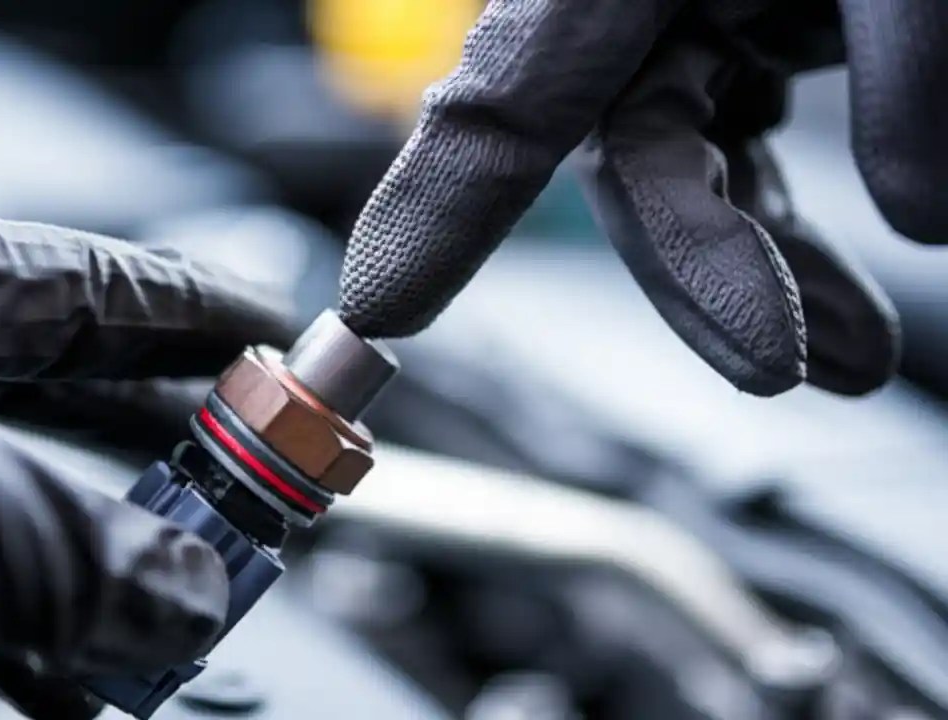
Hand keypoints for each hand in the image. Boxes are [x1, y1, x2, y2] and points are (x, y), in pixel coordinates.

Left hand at [0, 203, 293, 716]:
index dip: (179, 308)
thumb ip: (97, 548)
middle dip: (157, 466)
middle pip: (43, 412)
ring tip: (193, 621)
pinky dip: (28, 668)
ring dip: (102, 592)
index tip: (268, 339)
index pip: (54, 280)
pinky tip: (92, 696)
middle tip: (256, 492)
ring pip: (5, 539)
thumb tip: (195, 590)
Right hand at [342, 0, 946, 395]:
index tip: (377, 308)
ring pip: (692, 166)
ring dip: (770, 265)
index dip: (433, 212)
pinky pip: (741, 132)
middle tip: (782, 370)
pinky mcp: (736, 16)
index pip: (505, 101)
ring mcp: (678, 11)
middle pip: (628, 164)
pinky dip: (786, 214)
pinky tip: (839, 275)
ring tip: (851, 357)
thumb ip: (909, 69)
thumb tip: (918, 217)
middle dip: (704, 279)